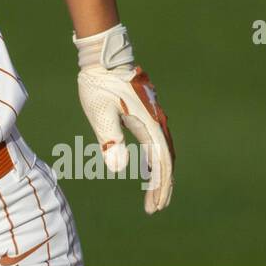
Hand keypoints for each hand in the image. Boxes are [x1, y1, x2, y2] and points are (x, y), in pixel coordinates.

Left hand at [73, 25, 175, 213]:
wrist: (103, 58)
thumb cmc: (98, 85)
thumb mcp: (100, 112)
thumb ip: (110, 139)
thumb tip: (118, 169)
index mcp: (149, 124)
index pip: (160, 163)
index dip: (159, 187)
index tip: (153, 207)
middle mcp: (157, 121)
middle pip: (166, 160)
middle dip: (162, 186)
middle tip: (155, 208)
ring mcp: (154, 116)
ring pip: (164, 152)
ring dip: (161, 174)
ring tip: (155, 194)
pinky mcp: (148, 113)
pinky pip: (158, 142)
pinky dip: (157, 159)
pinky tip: (149, 168)